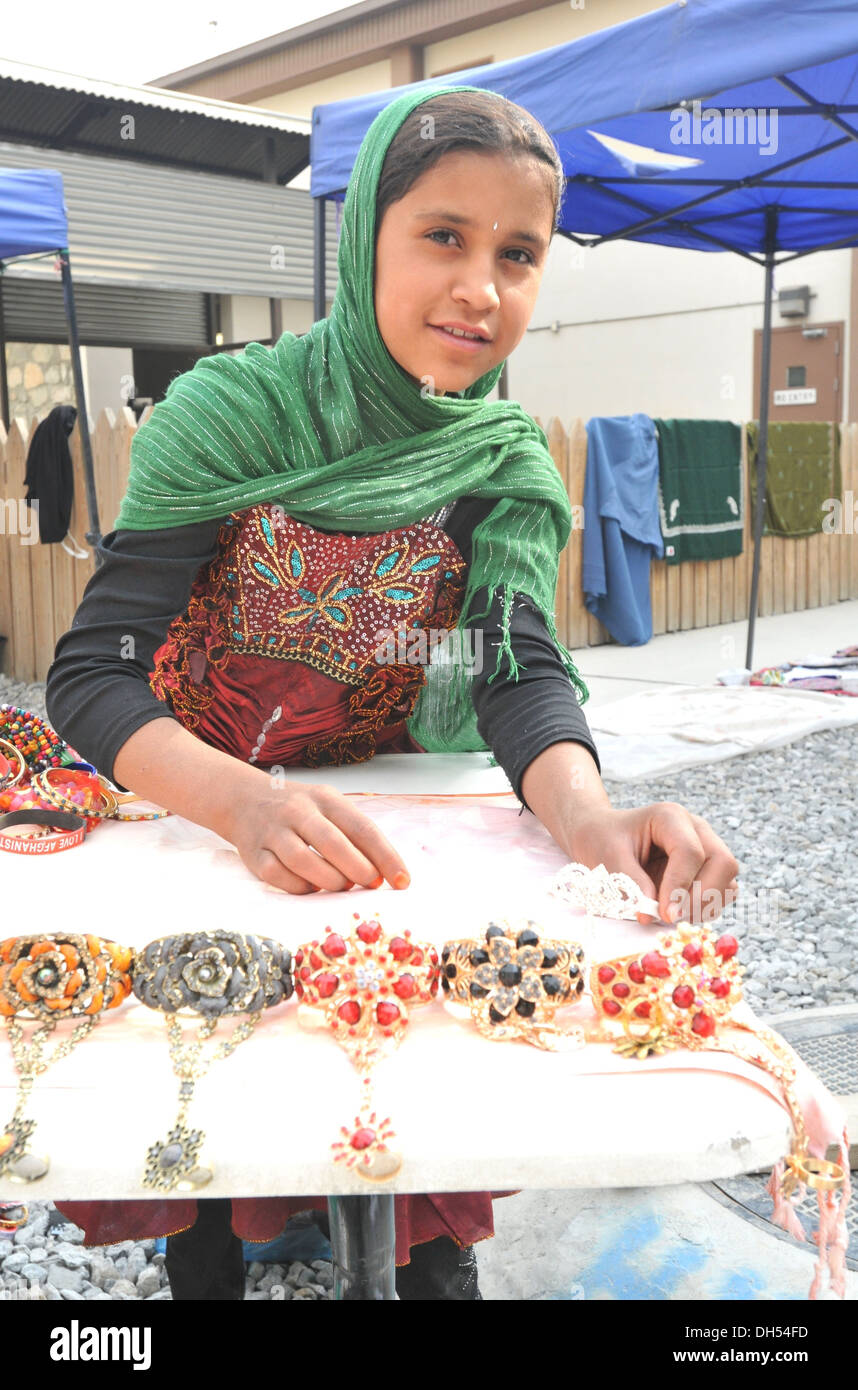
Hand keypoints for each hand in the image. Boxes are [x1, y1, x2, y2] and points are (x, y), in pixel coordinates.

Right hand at [225, 779, 410, 894]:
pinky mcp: (254, 853)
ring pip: (303, 861)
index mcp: (324, 798)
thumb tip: (382, 873)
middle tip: (370, 884)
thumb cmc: (300, 809)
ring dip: (330, 881)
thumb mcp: (328, 807)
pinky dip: (300, 887)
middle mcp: (297, 811)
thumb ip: (353, 834)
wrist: (244, 799)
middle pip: (333, 843)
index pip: (362, 827)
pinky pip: (278, 876)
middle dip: (359, 869)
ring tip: (342, 886)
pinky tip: (311, 887)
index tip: (402, 881)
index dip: (386, 857)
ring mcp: (273, 832)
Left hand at [563, 801, 739, 925]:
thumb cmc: (603, 841)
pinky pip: (722, 892)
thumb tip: (651, 915)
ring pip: (728, 880)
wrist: (602, 836)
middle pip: (722, 862)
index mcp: (670, 817)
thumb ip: (630, 884)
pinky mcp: (707, 870)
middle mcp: (696, 829)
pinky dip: (706, 908)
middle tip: (672, 918)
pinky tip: (679, 912)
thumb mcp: (607, 857)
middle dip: (701, 897)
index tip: (665, 914)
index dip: (680, 886)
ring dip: (706, 905)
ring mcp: (706, 848)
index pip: (690, 852)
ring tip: (672, 915)